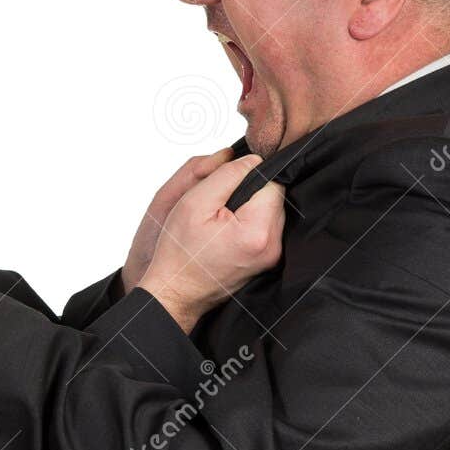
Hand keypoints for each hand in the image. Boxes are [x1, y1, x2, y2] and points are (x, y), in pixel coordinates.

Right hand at [138, 154, 285, 333]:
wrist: (176, 289)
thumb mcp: (195, 202)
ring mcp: (271, 256)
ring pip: (269, 211)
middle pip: (273, 197)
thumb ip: (228, 174)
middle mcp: (271, 246)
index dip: (248, 176)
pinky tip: (226, 231)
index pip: (271, 182)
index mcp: (256, 231)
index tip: (226, 187)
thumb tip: (253, 160)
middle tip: (219, 205)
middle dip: (249, 192)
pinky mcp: (267, 261)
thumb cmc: (179, 252)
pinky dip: (248, 223)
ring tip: (221, 220)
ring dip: (248, 207)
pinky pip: (265, 228)